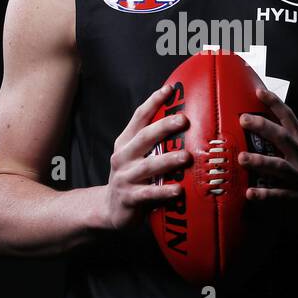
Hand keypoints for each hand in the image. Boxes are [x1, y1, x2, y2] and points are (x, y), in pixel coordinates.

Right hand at [102, 84, 191, 232]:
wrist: (110, 208)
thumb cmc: (133, 177)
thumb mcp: (137, 156)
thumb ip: (155, 142)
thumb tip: (187, 121)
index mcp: (126, 142)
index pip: (139, 117)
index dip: (153, 102)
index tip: (169, 88)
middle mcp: (122, 157)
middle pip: (144, 137)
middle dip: (164, 126)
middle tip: (184, 120)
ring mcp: (124, 178)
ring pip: (148, 166)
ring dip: (168, 160)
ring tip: (186, 156)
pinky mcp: (129, 199)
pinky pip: (148, 194)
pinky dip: (164, 192)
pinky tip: (178, 189)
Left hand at [237, 87, 297, 227]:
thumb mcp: (295, 153)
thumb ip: (277, 139)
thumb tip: (249, 119)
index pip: (290, 118)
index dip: (275, 104)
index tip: (259, 91)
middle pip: (284, 138)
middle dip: (264, 126)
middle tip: (244, 119)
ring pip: (280, 166)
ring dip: (260, 161)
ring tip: (241, 158)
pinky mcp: (297, 198)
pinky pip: (279, 195)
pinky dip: (264, 194)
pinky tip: (249, 192)